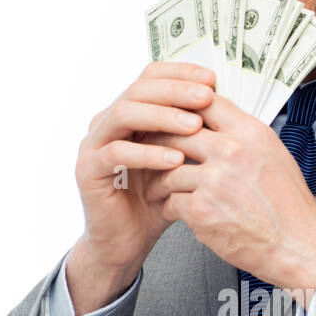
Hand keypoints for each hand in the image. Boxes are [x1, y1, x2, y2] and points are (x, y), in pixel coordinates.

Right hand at [74, 61, 214, 274]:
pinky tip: (175, 160)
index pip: (150, 77)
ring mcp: (93, 144)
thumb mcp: (180, 161)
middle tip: (206, 98)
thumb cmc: (155, 201)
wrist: (127, 242)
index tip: (212, 80)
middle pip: (138, 89)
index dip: (180, 73)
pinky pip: (116, 152)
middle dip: (175, 91)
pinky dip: (147, 154)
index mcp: (129, 113)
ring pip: (124, 114)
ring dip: (162, 117)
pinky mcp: (88, 170)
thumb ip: (192, 133)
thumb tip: (227, 104)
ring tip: (194, 127)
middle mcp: (107, 122)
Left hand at [143, 91, 315, 296]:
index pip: (204, 102)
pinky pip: (171, 201)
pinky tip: (174, 211)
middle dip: (159, 142)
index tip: (171, 116)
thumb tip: (220, 124)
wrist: (297, 245)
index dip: (182, 107)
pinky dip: (169, 208)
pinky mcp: (202, 210)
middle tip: (149, 151)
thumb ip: (244, 137)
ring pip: (168, 169)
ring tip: (157, 188)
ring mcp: (215, 180)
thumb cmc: (289, 207)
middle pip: (177, 132)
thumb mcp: (275, 155)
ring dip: (160, 181)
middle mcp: (231, 151)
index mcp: (250, 133)